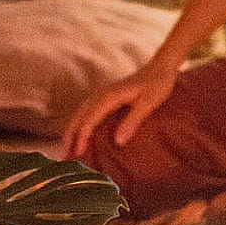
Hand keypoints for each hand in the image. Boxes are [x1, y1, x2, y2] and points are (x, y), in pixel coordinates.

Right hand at [62, 63, 178, 157]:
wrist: (160, 68)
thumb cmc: (157, 85)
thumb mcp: (148, 103)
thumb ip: (132, 121)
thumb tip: (118, 141)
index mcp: (110, 96)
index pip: (89, 119)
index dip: (82, 136)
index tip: (78, 152)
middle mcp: (102, 94)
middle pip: (80, 116)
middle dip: (70, 135)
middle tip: (65, 156)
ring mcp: (103, 93)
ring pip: (81, 112)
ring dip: (72, 129)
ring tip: (67, 147)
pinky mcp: (106, 96)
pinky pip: (87, 110)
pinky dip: (80, 122)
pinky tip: (79, 132)